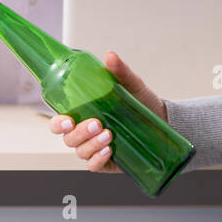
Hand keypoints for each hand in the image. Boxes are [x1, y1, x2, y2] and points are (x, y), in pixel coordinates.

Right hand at [49, 51, 165, 173]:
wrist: (163, 121)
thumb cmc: (142, 102)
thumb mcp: (131, 85)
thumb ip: (119, 71)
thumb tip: (110, 55)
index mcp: (84, 113)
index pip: (60, 121)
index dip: (57, 123)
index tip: (67, 120)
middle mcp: (85, 133)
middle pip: (67, 138)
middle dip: (79, 133)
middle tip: (97, 123)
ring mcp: (95, 148)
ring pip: (80, 151)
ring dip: (91, 144)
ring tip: (109, 134)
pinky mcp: (107, 162)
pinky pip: (94, 166)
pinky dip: (97, 160)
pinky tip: (108, 151)